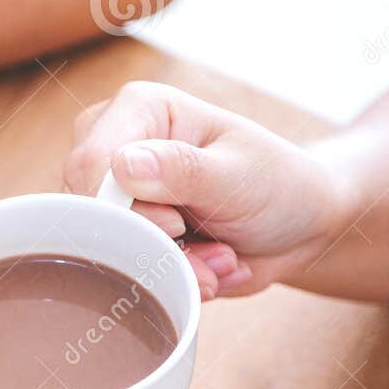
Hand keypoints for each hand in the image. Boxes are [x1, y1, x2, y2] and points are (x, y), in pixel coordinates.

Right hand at [65, 82, 355, 298]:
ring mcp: (114, 193)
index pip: (89, 164)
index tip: (177, 224)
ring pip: (104, 247)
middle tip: (210, 252)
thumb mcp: (238, 175)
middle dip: (151, 246)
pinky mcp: (123, 230)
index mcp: (137, 109)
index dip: (123, 207)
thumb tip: (122, 166)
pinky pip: (121, 268)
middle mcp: (113, 146)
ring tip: (216, 259)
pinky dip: (167, 279)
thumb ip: (181, 170)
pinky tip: (205, 268)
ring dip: (166, 267)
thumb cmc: (276, 183)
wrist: (299, 226)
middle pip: (91, 211)